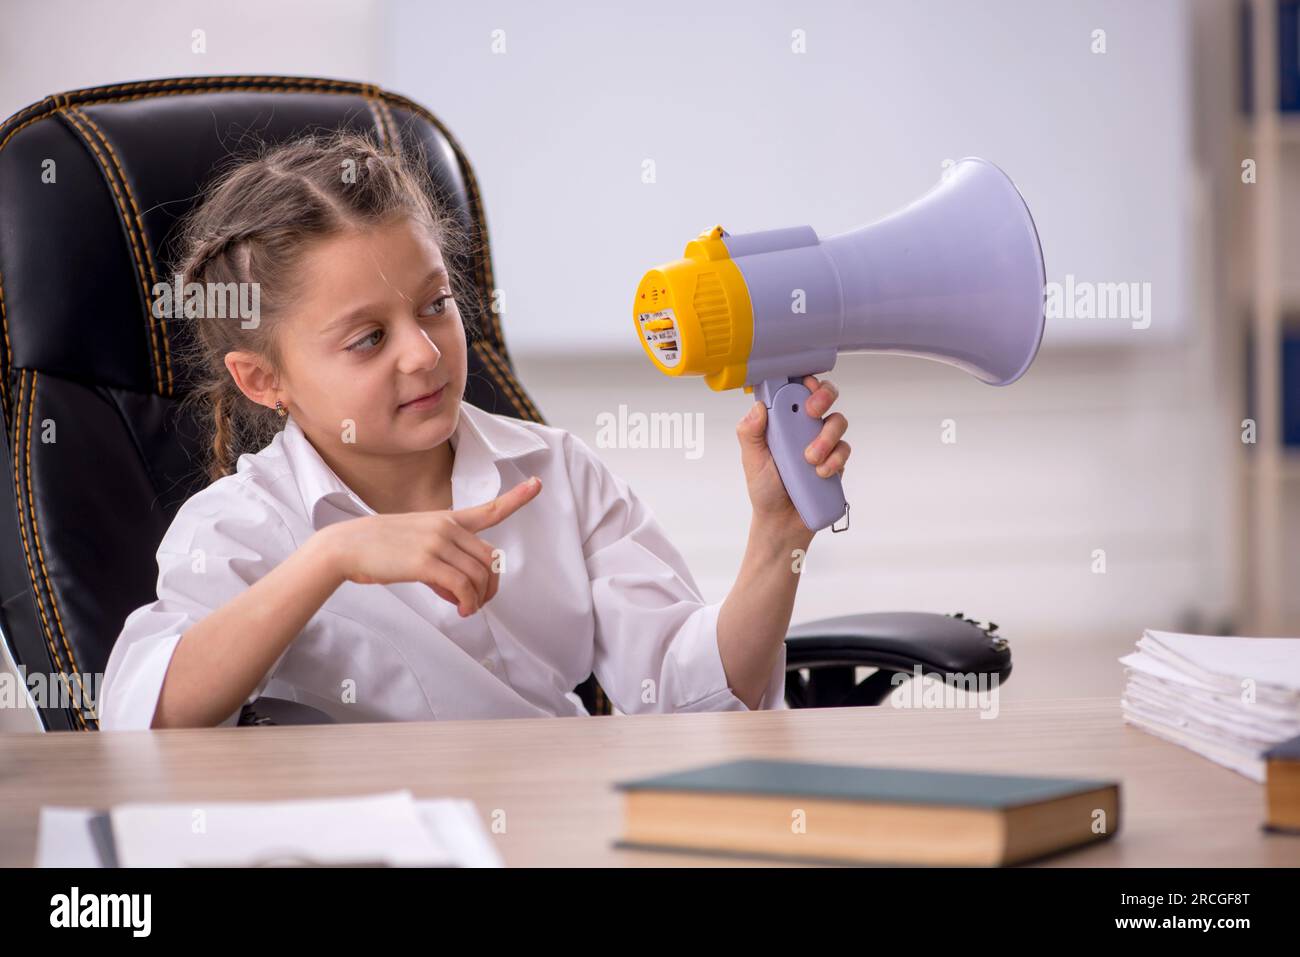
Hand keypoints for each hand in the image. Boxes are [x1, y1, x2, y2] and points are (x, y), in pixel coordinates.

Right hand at [314, 477, 542, 616]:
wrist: (345, 546)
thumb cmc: (379, 549)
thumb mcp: (416, 546)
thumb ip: (443, 562)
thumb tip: (460, 592)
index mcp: (446, 519)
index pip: (488, 508)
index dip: (517, 497)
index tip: (537, 484)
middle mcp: (446, 527)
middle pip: (490, 559)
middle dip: (490, 585)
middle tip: (477, 603)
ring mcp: (436, 542)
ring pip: (479, 575)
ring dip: (478, 598)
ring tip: (465, 609)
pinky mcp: (425, 561)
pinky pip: (462, 586)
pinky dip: (468, 602)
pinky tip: (461, 610)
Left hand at [735, 375, 849, 536]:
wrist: (782, 522)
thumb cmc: (765, 489)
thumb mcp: (751, 459)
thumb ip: (750, 433)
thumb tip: (758, 408)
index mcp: (783, 421)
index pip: (797, 390)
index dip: (805, 381)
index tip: (805, 385)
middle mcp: (804, 427)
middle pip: (825, 397)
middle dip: (823, 397)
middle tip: (812, 412)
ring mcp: (823, 443)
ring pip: (838, 422)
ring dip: (826, 436)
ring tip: (810, 459)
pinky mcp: (836, 461)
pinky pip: (844, 450)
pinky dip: (835, 459)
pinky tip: (821, 472)